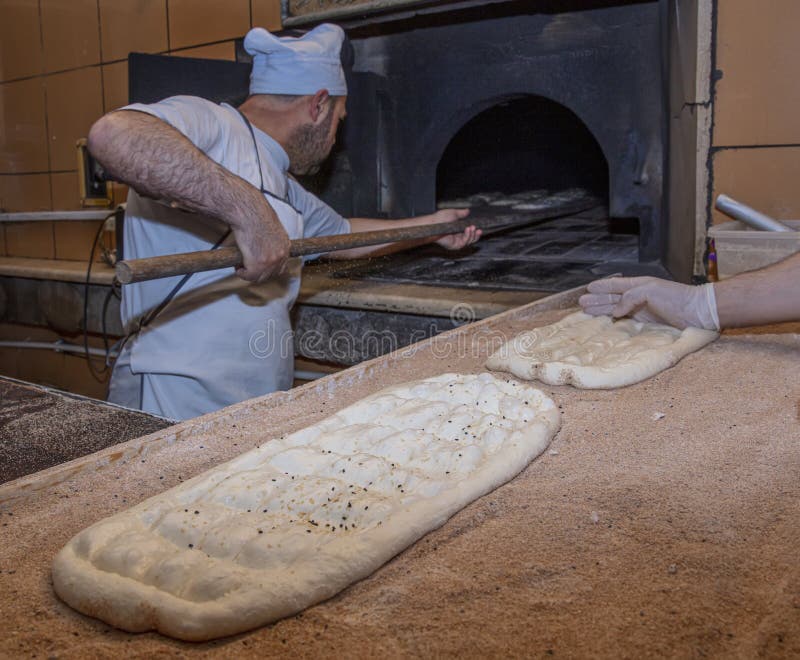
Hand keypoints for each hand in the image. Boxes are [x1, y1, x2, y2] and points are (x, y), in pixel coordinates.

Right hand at [231, 203, 290, 282]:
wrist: (248, 212)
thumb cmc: (256, 215)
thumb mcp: (271, 229)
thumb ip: (272, 242)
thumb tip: (265, 248)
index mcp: (286, 246)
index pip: (281, 267)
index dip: (268, 270)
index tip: (259, 268)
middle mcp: (281, 255)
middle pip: (271, 275)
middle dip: (258, 273)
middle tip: (247, 268)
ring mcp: (271, 261)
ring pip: (260, 277)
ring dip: (249, 274)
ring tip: (241, 267)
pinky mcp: (258, 264)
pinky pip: (249, 276)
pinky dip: (241, 273)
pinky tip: (237, 267)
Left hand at [429, 208, 482, 249]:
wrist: (433, 224)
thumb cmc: (439, 219)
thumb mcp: (453, 213)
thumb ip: (461, 213)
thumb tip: (467, 211)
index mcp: (458, 230)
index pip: (470, 233)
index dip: (475, 231)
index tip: (479, 227)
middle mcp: (457, 237)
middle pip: (471, 239)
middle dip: (476, 235)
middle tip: (479, 230)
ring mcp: (455, 242)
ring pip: (468, 242)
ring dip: (472, 235)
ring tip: (472, 228)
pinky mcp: (453, 245)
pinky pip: (463, 243)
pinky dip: (467, 237)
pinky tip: (468, 230)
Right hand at [579, 276, 719, 330]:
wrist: (696, 312)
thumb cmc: (675, 298)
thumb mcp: (648, 291)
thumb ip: (628, 298)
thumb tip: (614, 312)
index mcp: (638, 285)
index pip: (615, 285)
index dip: (602, 286)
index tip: (588, 288)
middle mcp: (639, 297)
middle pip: (612, 298)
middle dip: (597, 300)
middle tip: (582, 303)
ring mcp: (643, 310)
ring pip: (617, 310)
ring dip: (602, 310)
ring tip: (588, 312)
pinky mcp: (647, 323)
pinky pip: (626, 321)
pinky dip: (614, 322)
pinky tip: (607, 323)